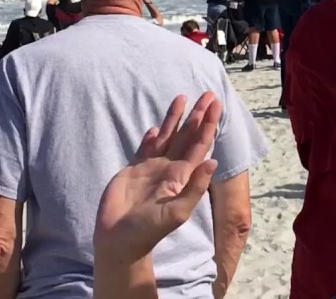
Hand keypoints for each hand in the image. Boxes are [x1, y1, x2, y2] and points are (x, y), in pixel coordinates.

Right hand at [94, 92, 221, 263]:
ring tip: (182, 98)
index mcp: (182, 177)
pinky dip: (152, 137)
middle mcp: (170, 169)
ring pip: (167, 137)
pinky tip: (157, 126)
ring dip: (175, 118)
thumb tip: (213, 161)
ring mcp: (151, 168)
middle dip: (198, 116)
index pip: (199, 145)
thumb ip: (195, 188)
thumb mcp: (177, 212)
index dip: (208, 125)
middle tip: (208, 94)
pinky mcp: (133, 170)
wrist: (119, 240)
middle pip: (187, 136)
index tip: (216, 106)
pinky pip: (145, 148)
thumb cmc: (149, 231)